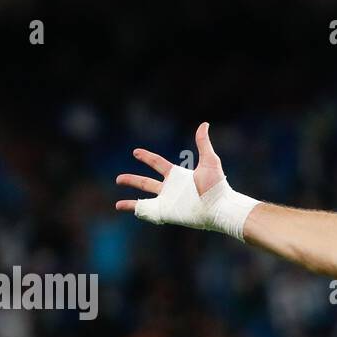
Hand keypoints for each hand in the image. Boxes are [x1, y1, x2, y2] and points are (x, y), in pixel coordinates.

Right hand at [115, 123, 257, 238]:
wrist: (219, 208)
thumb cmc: (217, 186)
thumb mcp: (209, 161)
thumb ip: (203, 143)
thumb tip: (204, 124)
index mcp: (177, 176)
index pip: (157, 163)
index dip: (146, 157)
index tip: (135, 152)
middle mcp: (170, 189)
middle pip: (146, 183)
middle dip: (132, 180)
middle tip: (119, 178)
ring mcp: (167, 202)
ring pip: (143, 200)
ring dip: (130, 202)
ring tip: (117, 204)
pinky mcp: (166, 213)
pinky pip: (148, 212)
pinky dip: (136, 210)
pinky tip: (124, 210)